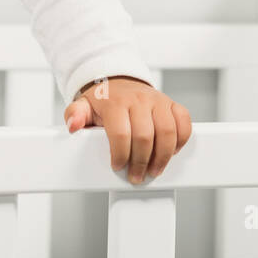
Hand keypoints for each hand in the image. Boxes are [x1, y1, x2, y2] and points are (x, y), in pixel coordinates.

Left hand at [63, 75, 192, 184]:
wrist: (120, 82)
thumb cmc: (104, 100)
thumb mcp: (84, 106)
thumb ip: (75, 115)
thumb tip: (73, 125)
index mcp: (116, 102)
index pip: (121, 133)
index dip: (120, 155)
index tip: (117, 166)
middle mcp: (139, 100)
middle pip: (145, 137)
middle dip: (141, 162)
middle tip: (136, 176)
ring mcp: (157, 101)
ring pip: (167, 132)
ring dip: (162, 157)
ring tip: (154, 170)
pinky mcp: (171, 104)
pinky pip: (184, 121)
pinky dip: (181, 139)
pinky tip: (171, 151)